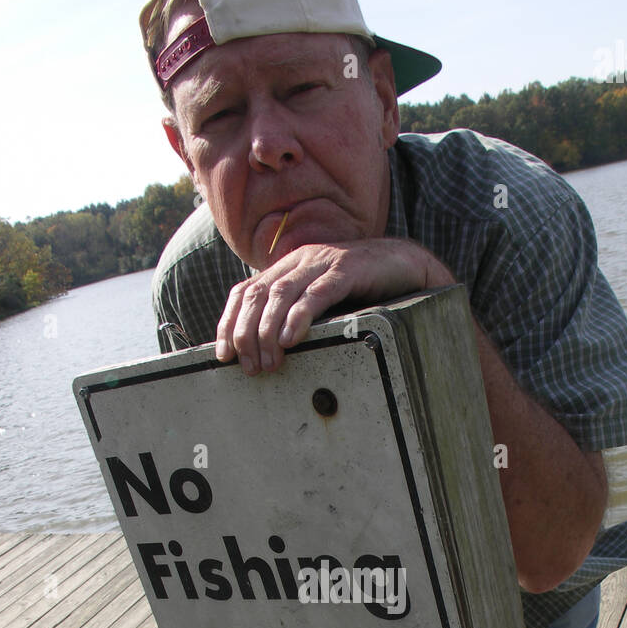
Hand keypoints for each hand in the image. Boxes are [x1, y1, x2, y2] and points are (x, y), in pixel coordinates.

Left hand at [214, 238, 454, 373]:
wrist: (404, 264)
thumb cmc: (363, 289)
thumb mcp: (321, 301)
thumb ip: (296, 314)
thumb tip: (268, 350)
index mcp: (288, 267)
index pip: (245, 291)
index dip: (228, 322)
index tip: (222, 354)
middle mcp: (300, 260)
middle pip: (257, 295)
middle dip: (246, 333)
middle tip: (247, 366)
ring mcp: (323, 262)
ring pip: (281, 294)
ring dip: (268, 332)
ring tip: (267, 362)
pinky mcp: (347, 270)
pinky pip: (316, 294)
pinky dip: (299, 317)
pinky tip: (290, 340)